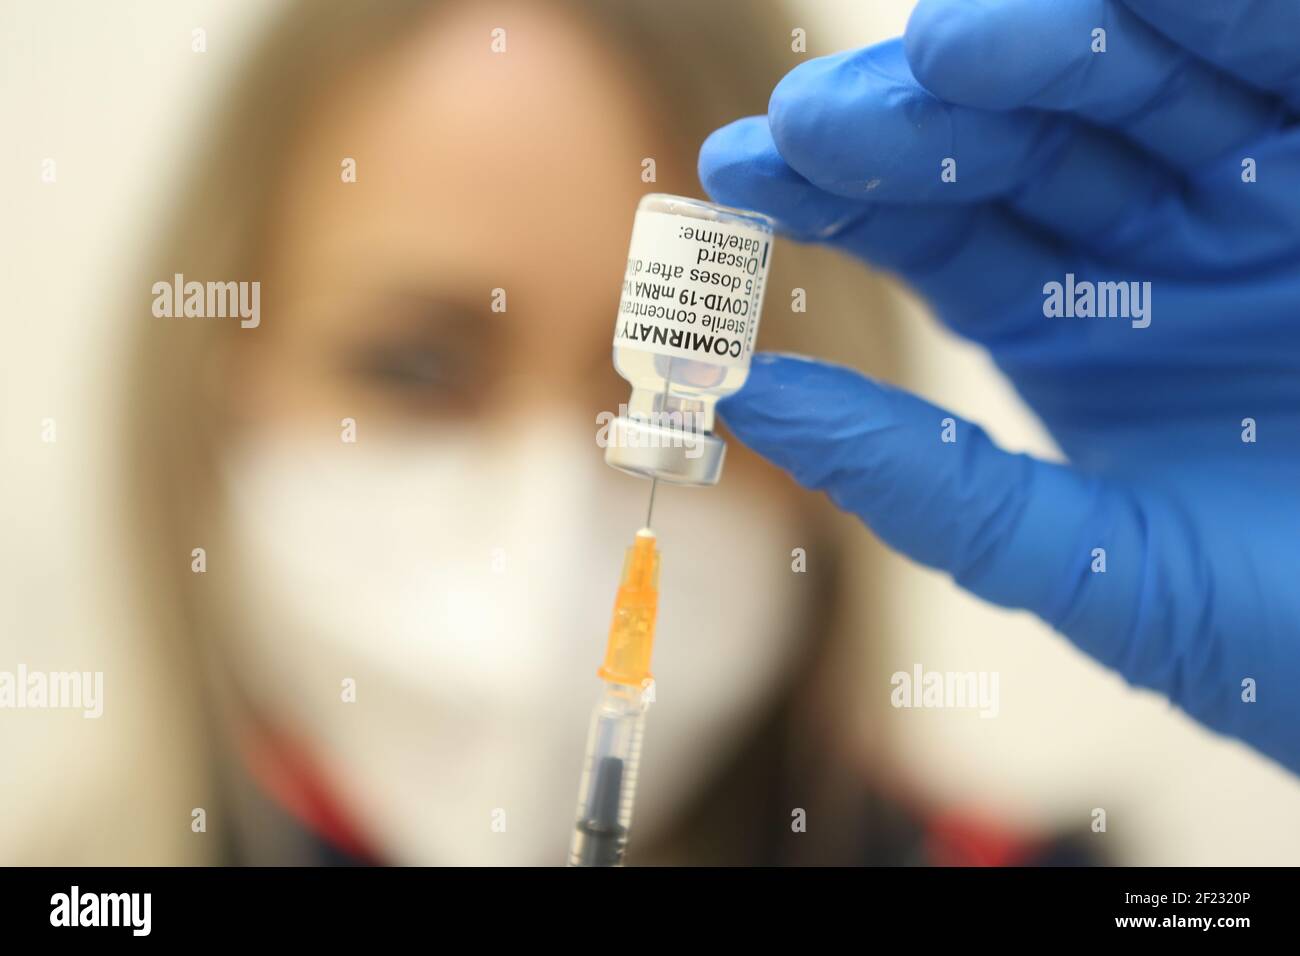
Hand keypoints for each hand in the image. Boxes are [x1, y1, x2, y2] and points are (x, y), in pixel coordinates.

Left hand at [701, 0, 1299, 772]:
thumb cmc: (1278, 634)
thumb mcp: (1086, 564)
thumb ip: (930, 488)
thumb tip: (747, 403)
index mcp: (1065, 321)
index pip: (930, 233)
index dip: (840, 196)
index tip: (740, 174)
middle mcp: (1143, 241)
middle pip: (1008, 144)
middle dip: (911, 122)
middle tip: (812, 119)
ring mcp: (1249, 192)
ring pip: (1131, 82)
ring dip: (1037, 50)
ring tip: (940, 52)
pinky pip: (1280, 58)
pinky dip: (1210, 20)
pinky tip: (1112, 6)